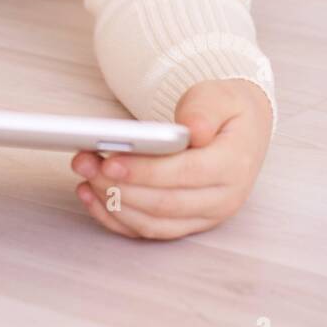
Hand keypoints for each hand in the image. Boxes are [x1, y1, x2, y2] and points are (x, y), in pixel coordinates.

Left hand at [70, 78, 272, 238]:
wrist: (241, 129)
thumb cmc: (225, 110)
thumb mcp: (220, 96)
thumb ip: (204, 110)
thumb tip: (193, 129)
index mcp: (233, 165)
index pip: (184, 174)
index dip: (145, 171)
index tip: (110, 162)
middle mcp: (223, 199)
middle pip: (163, 203)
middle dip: (118, 187)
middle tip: (85, 163)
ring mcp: (205, 216)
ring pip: (153, 222)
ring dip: (113, 203)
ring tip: (85, 176)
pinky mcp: (187, 224)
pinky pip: (148, 230)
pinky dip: (117, 219)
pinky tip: (93, 198)